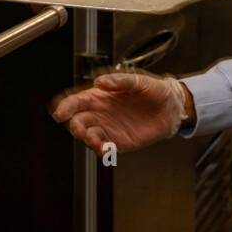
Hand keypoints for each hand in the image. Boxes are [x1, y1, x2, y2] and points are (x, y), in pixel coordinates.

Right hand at [49, 72, 190, 153]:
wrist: (172, 108)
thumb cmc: (153, 90)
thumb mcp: (138, 80)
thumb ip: (119, 81)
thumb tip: (100, 82)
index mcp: (101, 96)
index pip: (77, 102)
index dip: (66, 107)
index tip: (60, 113)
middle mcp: (101, 113)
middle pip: (79, 121)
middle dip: (75, 126)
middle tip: (79, 129)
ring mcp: (109, 128)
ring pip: (89, 136)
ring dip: (88, 140)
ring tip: (95, 142)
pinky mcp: (119, 142)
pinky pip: (104, 148)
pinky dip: (102, 151)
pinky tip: (106, 150)